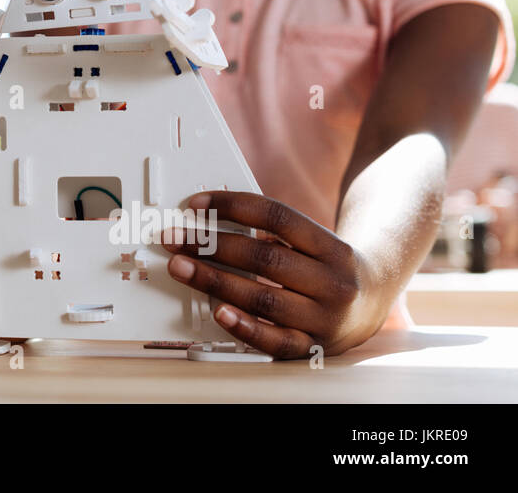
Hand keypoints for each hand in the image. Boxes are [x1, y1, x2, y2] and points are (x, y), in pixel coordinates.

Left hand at [161, 191, 385, 358]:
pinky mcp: (314, 347)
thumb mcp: (314, 242)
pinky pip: (275, 340)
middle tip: (176, 238)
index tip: (197, 204)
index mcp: (331, 247)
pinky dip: (244, 326)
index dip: (233, 206)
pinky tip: (218, 312)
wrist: (374, 304)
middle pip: (265, 257)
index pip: (277, 216)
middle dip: (213, 245)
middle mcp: (333, 281)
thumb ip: (274, 233)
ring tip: (181, 268)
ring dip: (215, 281)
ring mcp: (325, 317)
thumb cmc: (328, 267)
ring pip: (264, 297)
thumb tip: (211, 223)